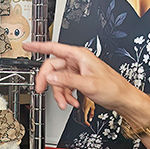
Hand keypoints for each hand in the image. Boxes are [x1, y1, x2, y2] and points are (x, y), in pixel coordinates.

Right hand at [23, 41, 149, 124]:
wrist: (123, 99)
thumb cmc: (112, 87)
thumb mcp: (87, 84)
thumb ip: (66, 79)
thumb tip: (49, 77)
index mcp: (79, 55)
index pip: (53, 48)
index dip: (38, 46)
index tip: (27, 46)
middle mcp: (77, 61)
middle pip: (53, 67)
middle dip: (48, 81)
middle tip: (41, 90)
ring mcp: (77, 71)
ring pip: (58, 79)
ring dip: (59, 93)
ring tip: (65, 103)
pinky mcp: (78, 79)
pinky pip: (65, 85)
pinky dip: (66, 95)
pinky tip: (72, 101)